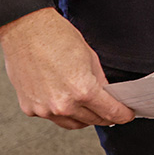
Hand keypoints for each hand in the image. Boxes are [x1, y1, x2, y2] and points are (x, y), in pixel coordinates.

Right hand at [0, 8, 134, 129]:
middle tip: (109, 110)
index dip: (122, 115)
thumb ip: (100, 81)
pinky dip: (60, 111)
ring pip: (72, 124)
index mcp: (83, 91)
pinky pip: (51, 117)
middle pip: (92, 121)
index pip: (110, 112)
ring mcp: (44, 109)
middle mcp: (63, 105)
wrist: (26, 30)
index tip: (127, 115)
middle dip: (104, 116)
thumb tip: (107, 95)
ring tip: (88, 106)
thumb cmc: (57, 37)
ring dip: (83, 118)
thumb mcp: (90, 57)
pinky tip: (63, 97)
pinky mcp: (29, 108)